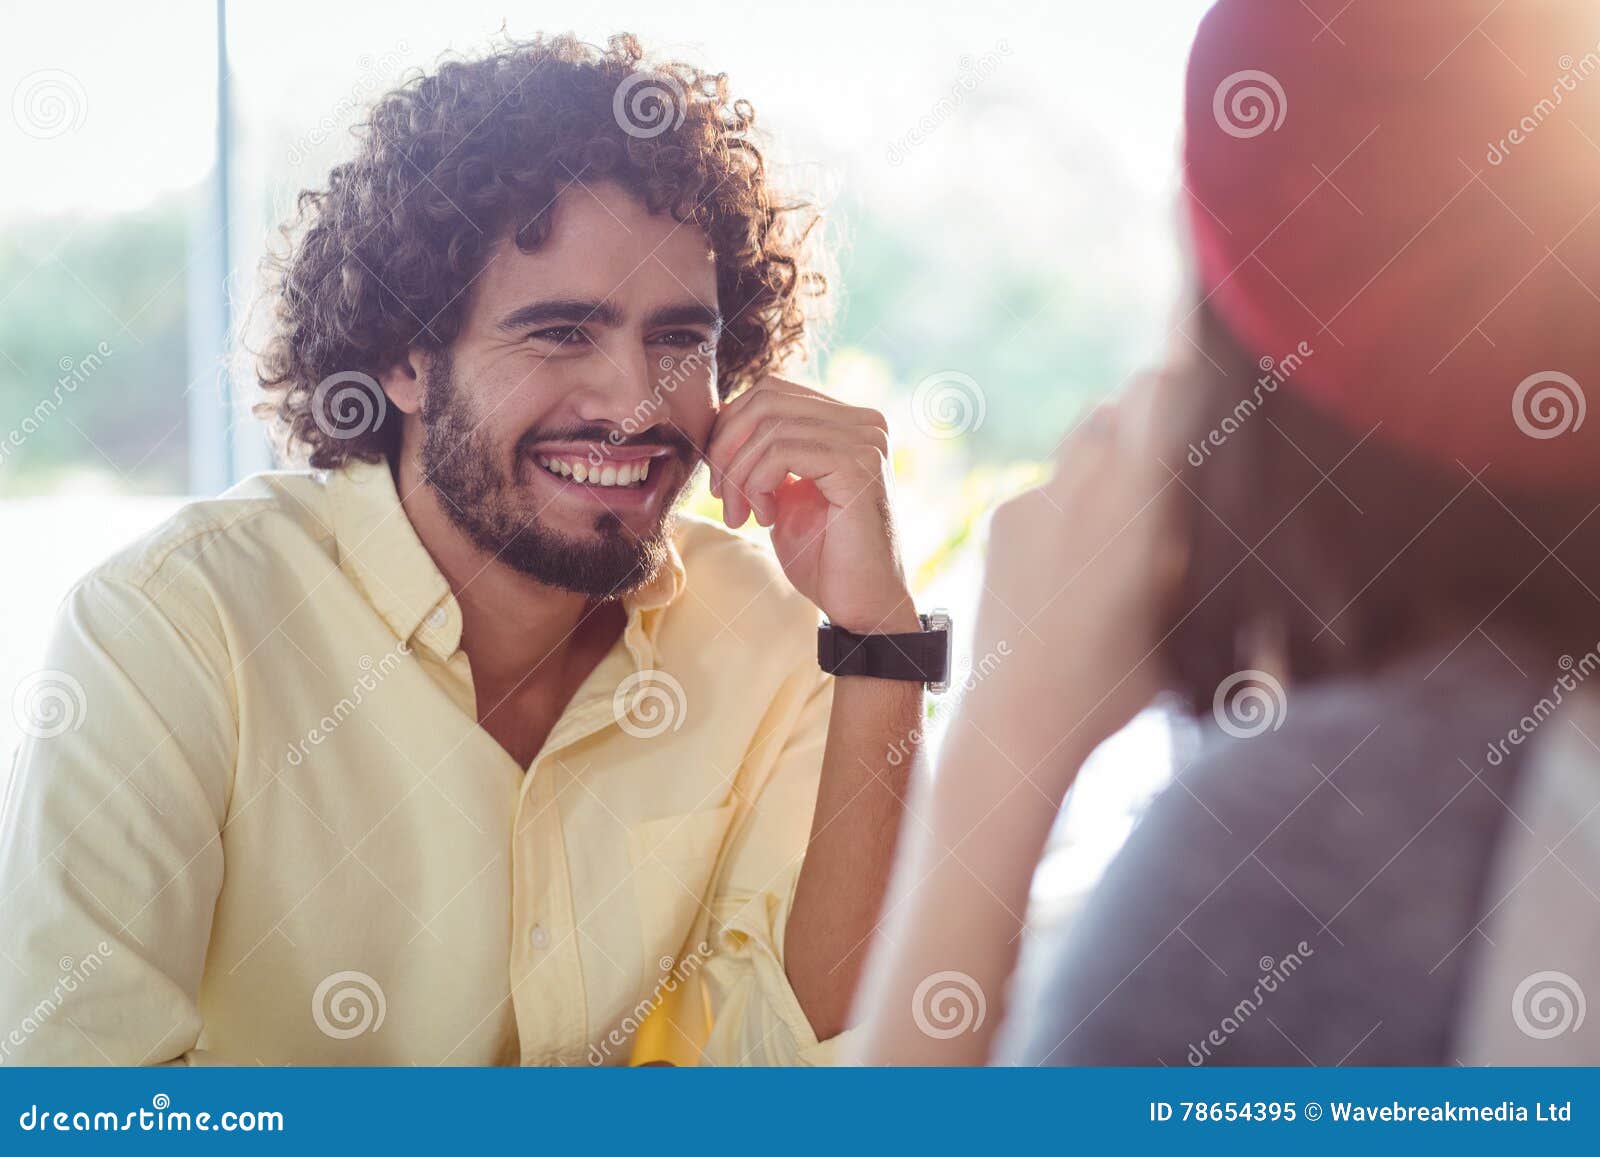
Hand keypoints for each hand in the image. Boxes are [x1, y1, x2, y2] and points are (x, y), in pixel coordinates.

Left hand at [706, 376, 916, 632]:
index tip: (720, 480)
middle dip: (727, 447)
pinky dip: (757, 484)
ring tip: (741, 516)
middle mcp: (865, 421)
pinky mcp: (859, 464)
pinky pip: (781, 451)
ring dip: (738, 475)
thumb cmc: (824, 555)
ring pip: (769, 426)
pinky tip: (766, 518)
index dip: (731, 428)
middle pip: (767, 398)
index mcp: (849, 421)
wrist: (862, 605)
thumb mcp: (783, 491)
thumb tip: (723, 418)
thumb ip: (764, 452)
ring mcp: (866, 439)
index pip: (772, 391)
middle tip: (721, 496)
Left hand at [965, 369, 1191, 783]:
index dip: (1186, 374)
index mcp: (1137, 502)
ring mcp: (1035, 499)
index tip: (1205, 373)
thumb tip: (1218, 488)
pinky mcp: (1000, 519)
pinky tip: (1073, 561)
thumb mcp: (1183, 609)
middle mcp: (1083, 486)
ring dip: (1109, 457)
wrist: (1019, 715)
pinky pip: (1047, 486)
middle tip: (1173, 455)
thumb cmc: (1119, 678)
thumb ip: (1191, 537)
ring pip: (1083, 442)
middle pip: (1122, 406)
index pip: (1163, 391)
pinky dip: (1069, 502)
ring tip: (1125, 516)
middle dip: (1150, 418)